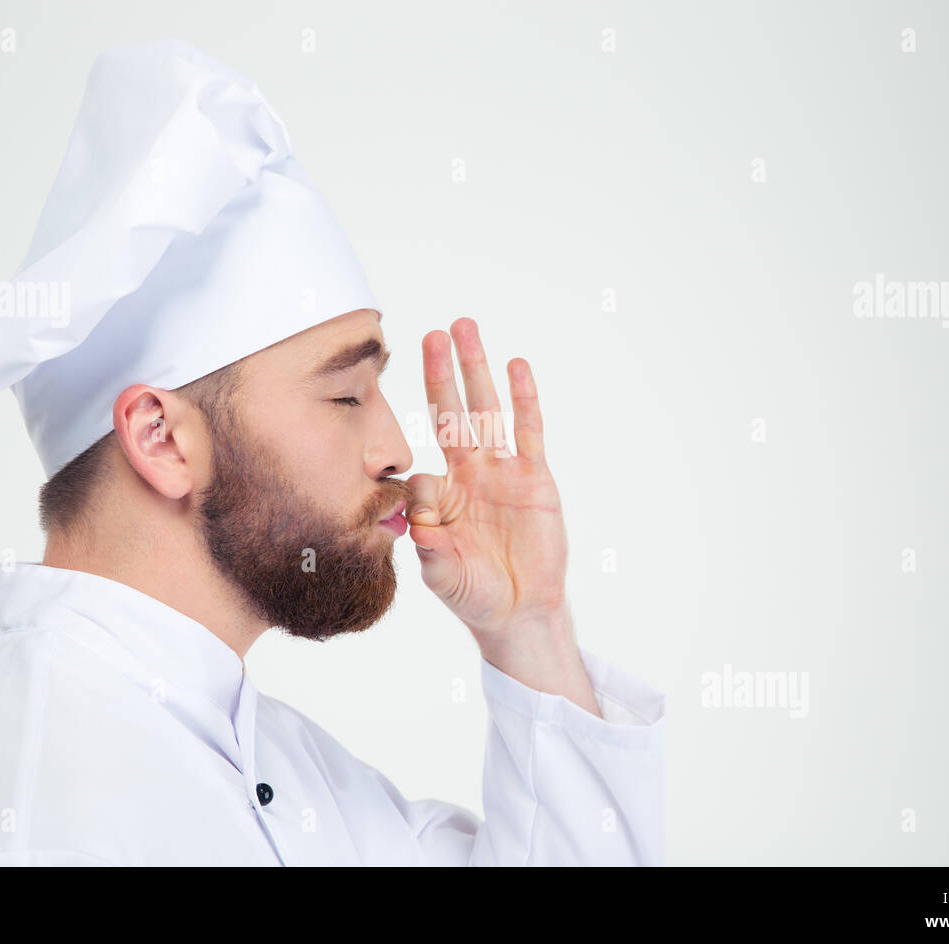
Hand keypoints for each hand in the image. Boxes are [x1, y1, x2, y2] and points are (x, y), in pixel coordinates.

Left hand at [407, 318, 597, 714]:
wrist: (519, 611)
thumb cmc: (473, 593)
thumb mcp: (441, 574)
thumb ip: (427, 546)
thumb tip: (414, 516)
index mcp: (441, 496)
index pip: (421, 467)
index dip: (416, 481)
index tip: (416, 505)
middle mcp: (469, 474)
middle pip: (450, 412)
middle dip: (440, 373)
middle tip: (431, 333)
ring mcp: (501, 472)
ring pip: (486, 410)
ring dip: (475, 370)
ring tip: (465, 328)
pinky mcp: (534, 477)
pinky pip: (527, 431)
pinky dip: (523, 399)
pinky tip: (516, 366)